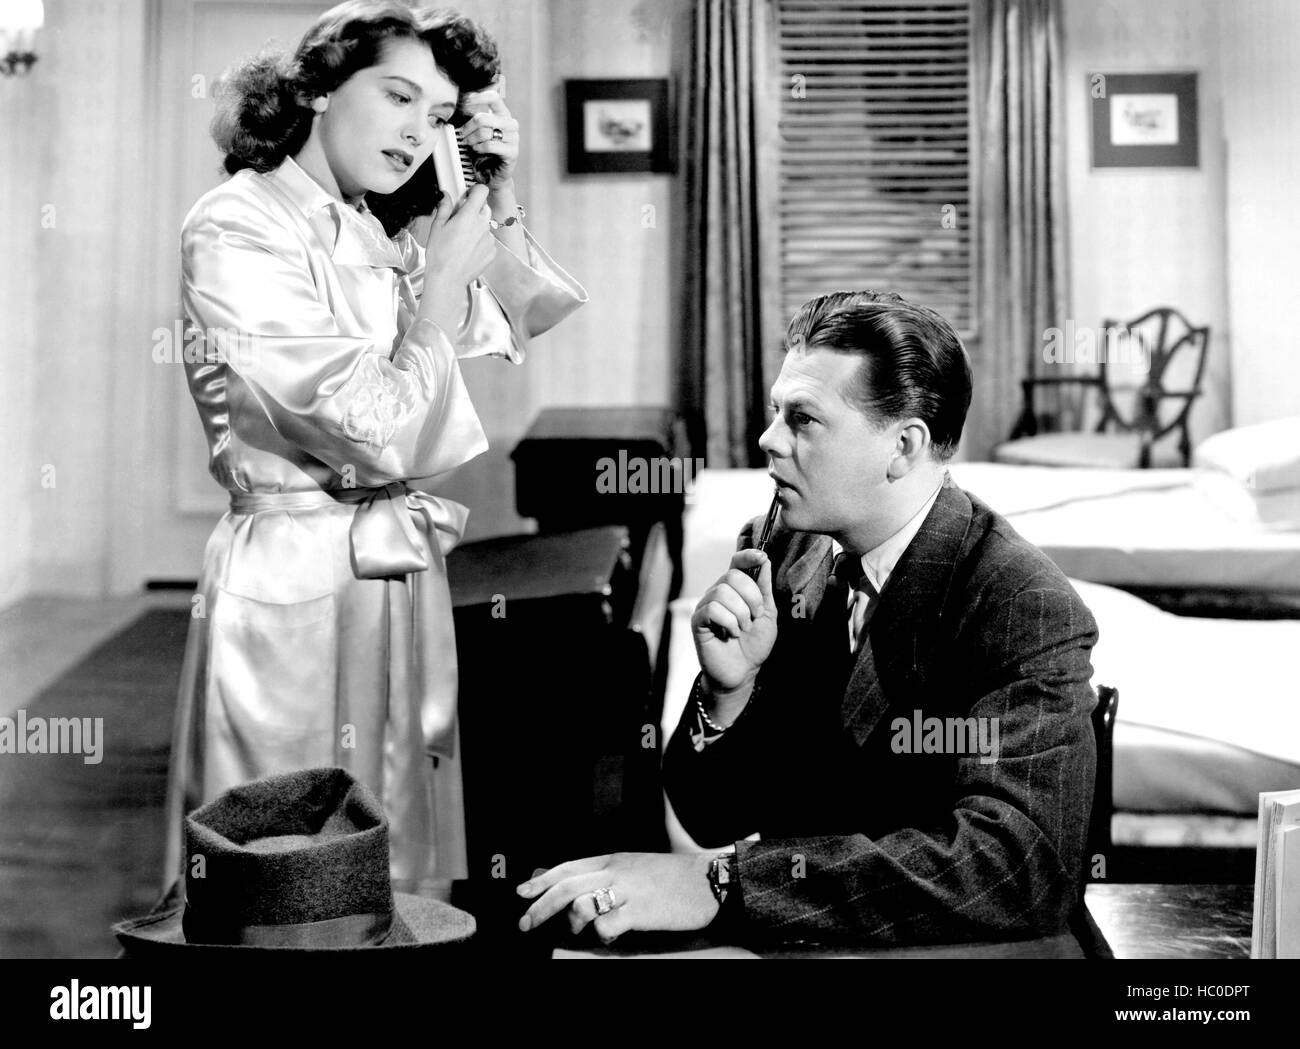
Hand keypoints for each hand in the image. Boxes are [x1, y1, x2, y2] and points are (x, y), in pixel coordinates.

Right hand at [421, 182, 494, 278]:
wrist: (447, 279)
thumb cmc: (440, 255)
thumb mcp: (437, 227)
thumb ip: (444, 208)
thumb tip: (445, 196)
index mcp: (469, 216)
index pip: (481, 191)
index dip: (475, 191)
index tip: (468, 195)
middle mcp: (482, 226)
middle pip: (484, 208)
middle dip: (474, 210)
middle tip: (461, 219)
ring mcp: (489, 239)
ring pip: (486, 225)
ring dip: (477, 227)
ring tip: (462, 239)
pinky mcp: (492, 252)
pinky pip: (488, 241)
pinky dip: (481, 242)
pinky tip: (468, 249)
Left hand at [457, 83, 518, 189]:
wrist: (492, 174)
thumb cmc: (484, 152)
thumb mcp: (477, 131)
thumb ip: (474, 118)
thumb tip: (462, 105)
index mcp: (503, 115)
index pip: (494, 98)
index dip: (478, 97)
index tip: (465, 102)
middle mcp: (511, 124)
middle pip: (484, 117)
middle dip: (468, 126)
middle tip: (462, 134)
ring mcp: (514, 138)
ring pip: (485, 132)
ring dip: (472, 138)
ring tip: (468, 143)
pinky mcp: (512, 152)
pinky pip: (490, 145)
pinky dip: (479, 148)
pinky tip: (476, 150)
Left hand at [516, 852, 718, 942]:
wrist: (708, 880)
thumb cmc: (672, 877)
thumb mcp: (634, 866)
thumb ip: (607, 873)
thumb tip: (578, 885)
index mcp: (612, 859)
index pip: (567, 867)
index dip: (541, 880)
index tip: (521, 892)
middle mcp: (615, 872)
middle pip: (566, 886)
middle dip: (539, 906)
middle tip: (525, 923)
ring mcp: (627, 891)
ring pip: (581, 903)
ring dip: (572, 922)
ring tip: (577, 930)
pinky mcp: (640, 911)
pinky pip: (607, 926)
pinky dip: (601, 935)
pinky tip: (610, 936)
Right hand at [691, 549, 777, 693]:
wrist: (743, 672)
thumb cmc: (754, 644)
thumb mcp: (767, 614)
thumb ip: (764, 588)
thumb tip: (763, 559)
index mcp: (736, 589)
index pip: (736, 562)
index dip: (747, 555)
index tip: (762, 557)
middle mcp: (718, 593)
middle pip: (732, 575)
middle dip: (751, 597)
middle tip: (755, 617)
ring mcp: (706, 606)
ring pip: (722, 592)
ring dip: (741, 613)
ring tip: (743, 628)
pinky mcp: (698, 621)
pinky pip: (712, 609)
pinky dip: (728, 622)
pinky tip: (731, 634)